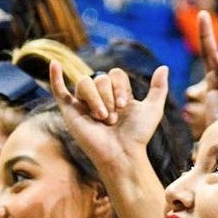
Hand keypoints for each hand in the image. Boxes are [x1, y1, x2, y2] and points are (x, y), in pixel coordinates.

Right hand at [52, 59, 168, 170]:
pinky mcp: (69, 112)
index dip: (121, 87)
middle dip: (109, 97)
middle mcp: (99, 96)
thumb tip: (164, 67)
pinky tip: (54, 63)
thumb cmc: (137, 135)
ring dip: (96, 98)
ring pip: (85, 82)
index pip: (115, 74)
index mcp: (115, 94)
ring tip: (102, 118)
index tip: (125, 106)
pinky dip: (55, 77)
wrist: (122, 154)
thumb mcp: (152, 109)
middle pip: (100, 77)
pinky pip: (59, 90)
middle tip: (113, 119)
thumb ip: (159, 88)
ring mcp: (83, 103)